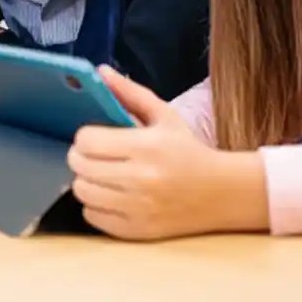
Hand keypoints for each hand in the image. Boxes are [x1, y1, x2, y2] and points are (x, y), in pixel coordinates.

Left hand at [67, 66, 268, 239]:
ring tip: (103, 175)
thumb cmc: (188, 150)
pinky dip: (95, 205)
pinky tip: (112, 195)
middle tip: (96, 155)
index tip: (95, 136)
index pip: (86, 140)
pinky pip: (92, 216)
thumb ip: (130, 93)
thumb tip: (100, 71)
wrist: (222, 193)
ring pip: (82, 192)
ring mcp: (138, 207)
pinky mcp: (137, 230)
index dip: (85, 136)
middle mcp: (140, 179)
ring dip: (87, 181)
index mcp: (146, 146)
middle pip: (79, 167)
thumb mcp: (164, 115)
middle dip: (82, 157)